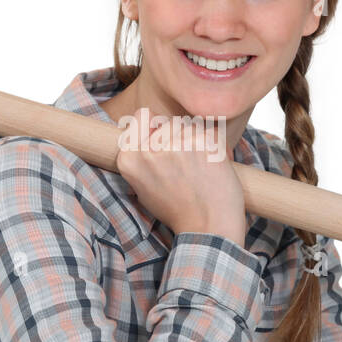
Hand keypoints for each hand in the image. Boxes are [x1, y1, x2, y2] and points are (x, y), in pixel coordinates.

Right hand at [114, 107, 245, 244]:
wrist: (208, 226)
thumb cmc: (178, 211)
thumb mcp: (143, 189)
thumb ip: (140, 160)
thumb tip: (142, 134)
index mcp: (129, 158)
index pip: (141, 116)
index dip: (154, 126)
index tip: (162, 140)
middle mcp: (148, 148)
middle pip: (167, 122)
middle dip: (177, 136)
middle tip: (185, 164)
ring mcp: (175, 143)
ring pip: (188, 125)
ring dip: (195, 140)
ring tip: (198, 167)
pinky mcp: (201, 141)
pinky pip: (208, 131)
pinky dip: (213, 145)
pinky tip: (211, 166)